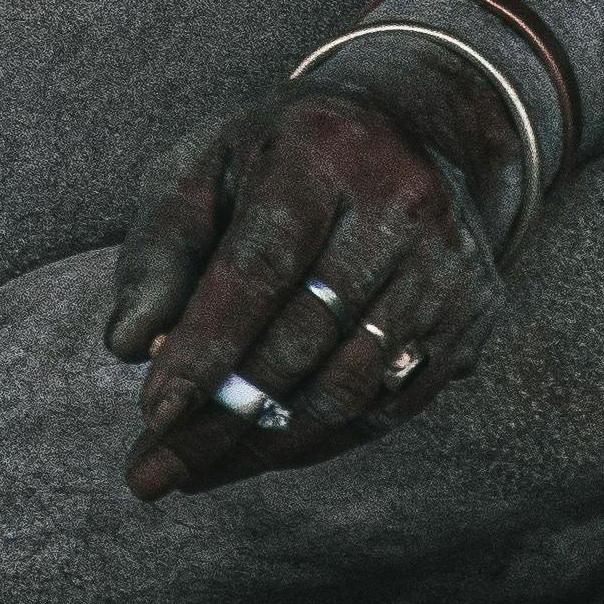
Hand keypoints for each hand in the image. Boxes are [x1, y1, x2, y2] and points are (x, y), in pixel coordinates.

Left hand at [101, 61, 514, 500]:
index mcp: (322, 150)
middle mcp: (401, 203)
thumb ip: (158, 250)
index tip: (153, 413)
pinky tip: (262, 456)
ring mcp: (448, 262)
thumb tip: (129, 345)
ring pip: (351, 386)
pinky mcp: (474, 311)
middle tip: (150, 472)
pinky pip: (393, 404)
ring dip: (266, 446)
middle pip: (305, 338)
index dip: (207, 346)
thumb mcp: (203, 170)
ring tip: (194, 474)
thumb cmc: (277, 159)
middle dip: (220, 418)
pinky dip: (322, 442)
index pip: (261, 266)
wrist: (407, 130)